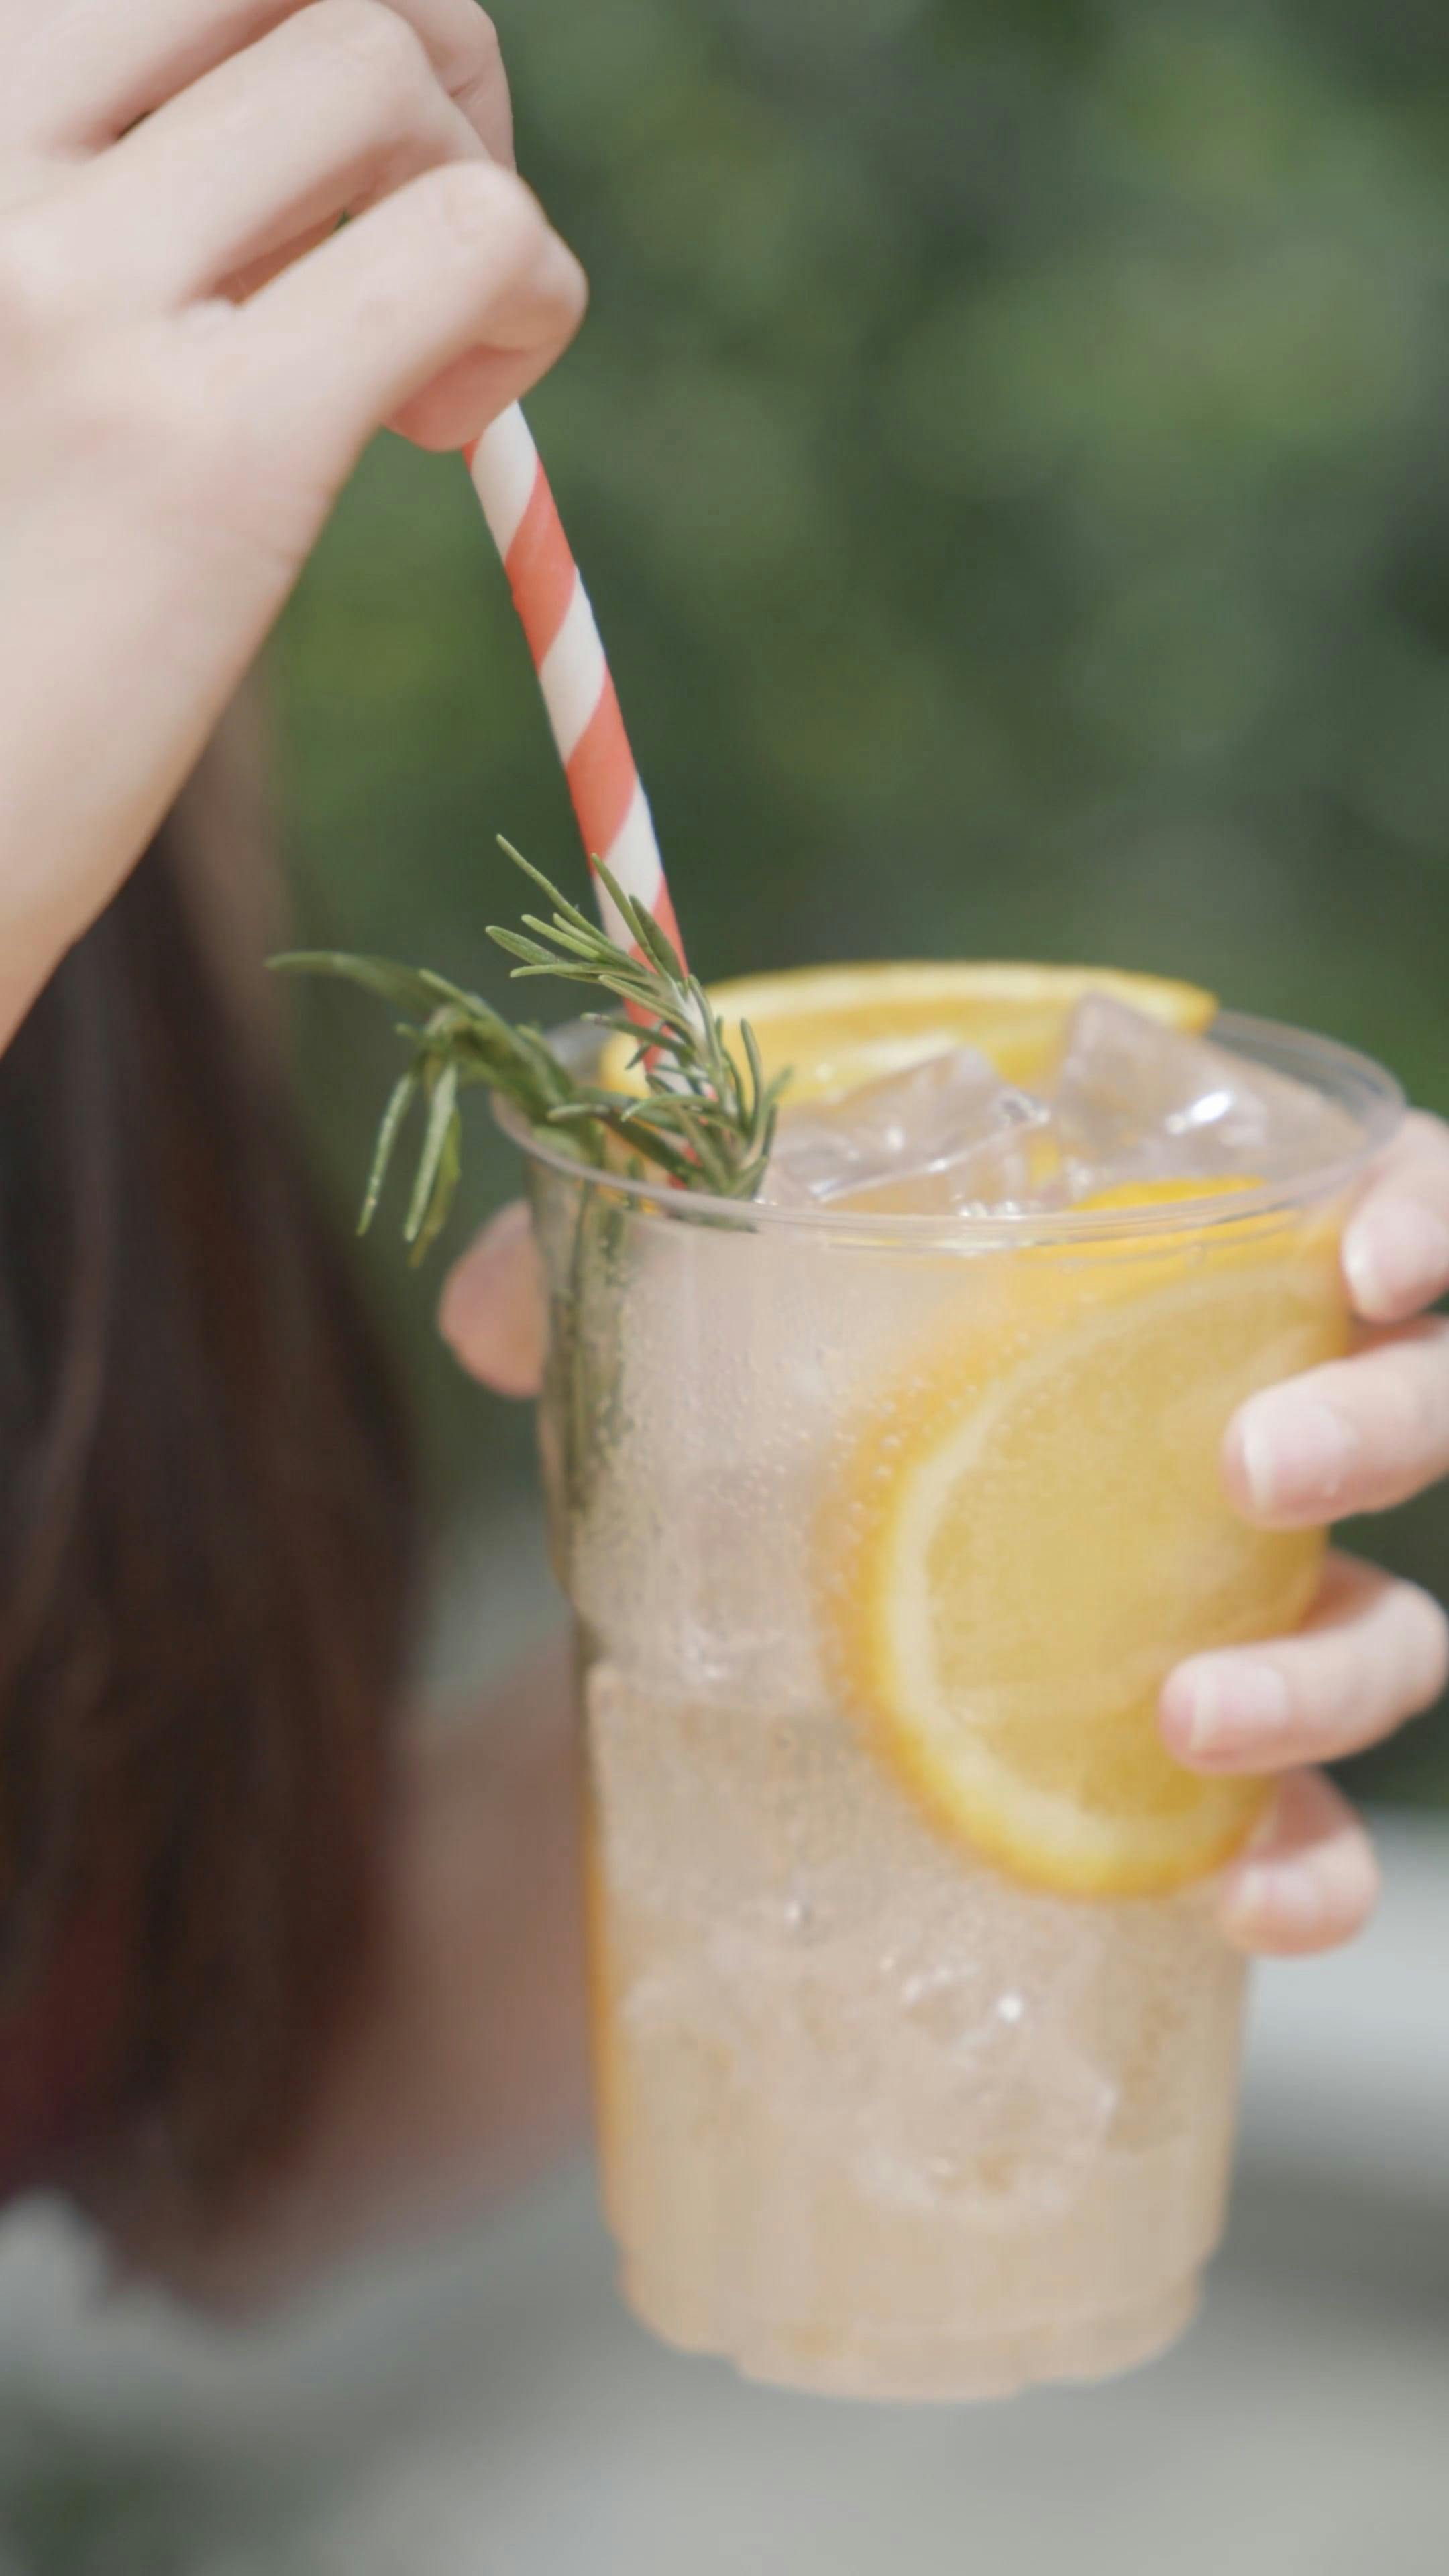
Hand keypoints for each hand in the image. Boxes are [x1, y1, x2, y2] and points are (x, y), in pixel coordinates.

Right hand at [0, 0, 585, 1040]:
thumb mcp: (7, 341)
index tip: (326, 182)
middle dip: (420, 61)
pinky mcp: (206, 451)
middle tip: (429, 229)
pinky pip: (463, 242)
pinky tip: (457, 425)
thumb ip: (98, 207)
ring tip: (435, 353)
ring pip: (377, 59)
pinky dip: (526, 297)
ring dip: (475, 176)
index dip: (294, 26)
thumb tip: (333, 129)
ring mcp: (71, 294)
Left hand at [447, 1128, 1448, 1956]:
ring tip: (1188, 1717)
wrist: (721, 1662)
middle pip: (1423, 1409)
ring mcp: (1234, 1618)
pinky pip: (1314, 1835)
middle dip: (1384, 1428)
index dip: (1424, 1214)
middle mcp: (1238, 1441)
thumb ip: (576, 1287)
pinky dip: (1307, 1873)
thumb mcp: (674, 1341)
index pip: (1379, 1210)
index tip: (1356, 1251)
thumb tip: (493, 1320)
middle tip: (1252, 1469)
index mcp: (1162, 1285)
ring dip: (1333, 1677)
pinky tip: (1239, 1898)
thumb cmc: (747, 1444)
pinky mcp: (1186, 1784)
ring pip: (1389, 1631)